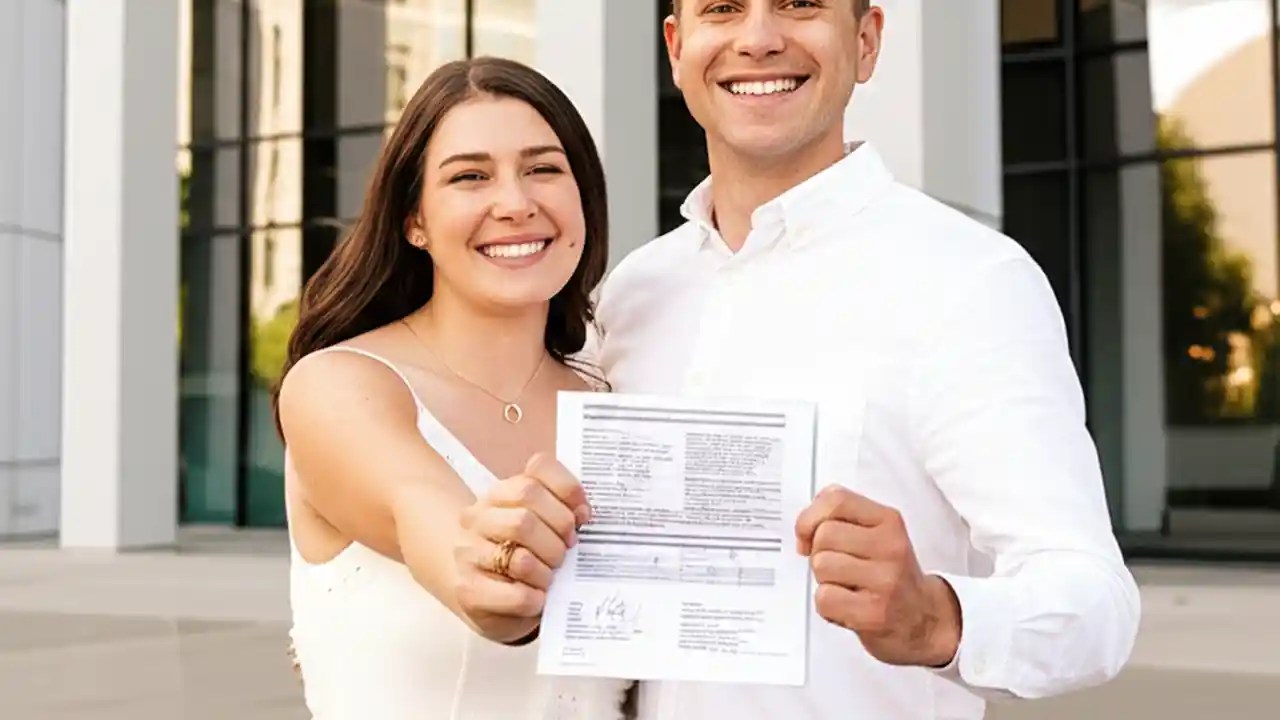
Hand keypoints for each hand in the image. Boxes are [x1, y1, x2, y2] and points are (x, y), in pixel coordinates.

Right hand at [454, 452, 591, 642]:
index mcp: (501, 493)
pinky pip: (516, 595)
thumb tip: (582, 513)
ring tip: (549, 578)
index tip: (583, 514)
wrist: (477, 595)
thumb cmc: (518, 557)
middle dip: (560, 531)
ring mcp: (469, 552)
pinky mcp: (468, 590)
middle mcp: (479, 516)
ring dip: (547, 571)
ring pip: (521, 557)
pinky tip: (538, 599)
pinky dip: (536, 599)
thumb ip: (560, 512)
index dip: (569, 489)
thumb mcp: (537, 527)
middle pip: (528, 507)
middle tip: (567, 551)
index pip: (538, 468)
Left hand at [795, 485, 960, 666]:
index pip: (836, 500)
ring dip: (824, 580)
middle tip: (839, 567)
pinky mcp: (874, 613)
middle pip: (823, 536)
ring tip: (847, 586)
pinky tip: (848, 605)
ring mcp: (885, 581)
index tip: (808, 534)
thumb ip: (841, 517)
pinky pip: (824, 598)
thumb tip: (804, 528)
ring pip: (821, 565)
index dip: (810, 517)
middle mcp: (890, 547)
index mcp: (888, 521)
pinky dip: (828, 606)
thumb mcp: (876, 533)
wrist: (923, 619)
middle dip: (819, 553)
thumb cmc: (891, 574)